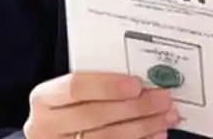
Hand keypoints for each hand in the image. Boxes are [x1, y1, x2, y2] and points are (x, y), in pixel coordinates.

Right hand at [23, 72, 180, 138]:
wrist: (60, 134)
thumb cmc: (74, 105)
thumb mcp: (79, 90)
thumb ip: (103, 82)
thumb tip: (148, 79)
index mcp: (44, 98)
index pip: (75, 87)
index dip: (107, 86)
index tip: (137, 84)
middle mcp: (45, 126)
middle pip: (94, 116)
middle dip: (135, 107)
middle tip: (164, 99)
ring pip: (106, 138)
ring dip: (143, 127)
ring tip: (168, 116)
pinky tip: (157, 134)